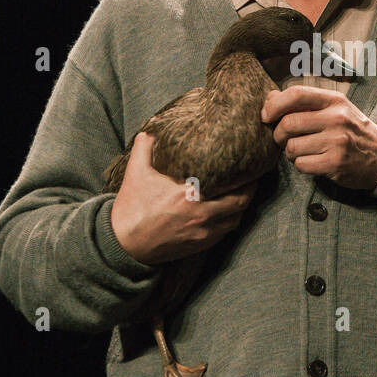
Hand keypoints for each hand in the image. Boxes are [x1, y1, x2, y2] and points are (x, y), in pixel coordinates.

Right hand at [110, 132, 258, 263]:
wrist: (123, 243)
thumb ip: (145, 148)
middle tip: (253, 179)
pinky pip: (223, 234)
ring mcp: (202, 233)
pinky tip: (227, 214)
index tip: (252, 166)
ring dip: (241, 208)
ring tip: (243, 194)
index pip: (232, 187)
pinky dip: (228, 222)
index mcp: (191, 195)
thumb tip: (150, 130)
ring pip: (234, 221)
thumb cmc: (132, 207)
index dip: (247, 178)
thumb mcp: (136, 173)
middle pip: (240, 204)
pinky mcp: (198, 246)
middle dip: (250, 191)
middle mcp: (202, 215)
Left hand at [261, 86, 376, 190]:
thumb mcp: (334, 109)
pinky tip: (312, 162)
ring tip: (302, 151)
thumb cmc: (351, 130)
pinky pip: (301, 165)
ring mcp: (337, 141)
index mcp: (334, 100)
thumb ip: (304, 102)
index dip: (274, 105)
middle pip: (288, 123)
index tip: (266, 116)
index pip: (296, 94)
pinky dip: (301, 165)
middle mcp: (336, 118)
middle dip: (278, 135)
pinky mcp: (335, 163)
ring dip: (290, 153)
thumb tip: (270, 97)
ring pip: (292, 147)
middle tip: (283, 140)